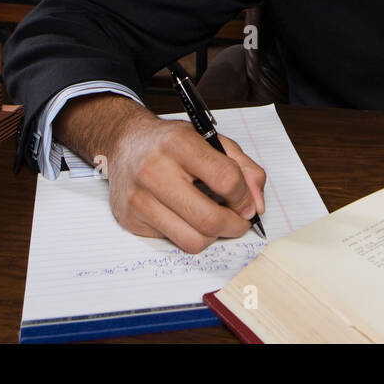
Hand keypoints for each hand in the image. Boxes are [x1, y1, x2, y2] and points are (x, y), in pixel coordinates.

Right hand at [103, 108, 267, 253]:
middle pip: (210, 219)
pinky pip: (173, 242)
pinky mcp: (130, 220)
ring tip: (215, 220)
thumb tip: (257, 205)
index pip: (226, 179)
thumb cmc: (171, 142)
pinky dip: (188, 234)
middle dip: (235, 226)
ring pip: (193, 240)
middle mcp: (154, 171)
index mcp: (179, 144)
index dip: (245, 197)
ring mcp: (139, 199)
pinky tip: (187, 217)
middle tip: (239, 221)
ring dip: (213, 236)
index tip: (247, 203)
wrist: (126, 143)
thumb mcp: (212, 140)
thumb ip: (243, 168)